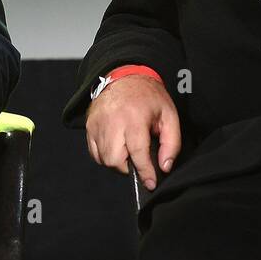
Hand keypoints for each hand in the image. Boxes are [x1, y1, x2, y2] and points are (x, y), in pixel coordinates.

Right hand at [85, 75, 181, 190]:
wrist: (123, 76)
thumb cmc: (148, 96)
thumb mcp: (169, 115)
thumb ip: (171, 143)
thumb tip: (164, 167)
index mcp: (134, 118)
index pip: (138, 153)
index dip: (146, 172)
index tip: (151, 183)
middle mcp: (112, 122)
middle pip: (115, 160)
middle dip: (128, 167)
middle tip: (138, 159)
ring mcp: (97, 124)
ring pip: (104, 159)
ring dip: (118, 162)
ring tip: (128, 149)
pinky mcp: (89, 126)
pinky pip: (95, 153)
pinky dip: (106, 156)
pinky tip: (117, 146)